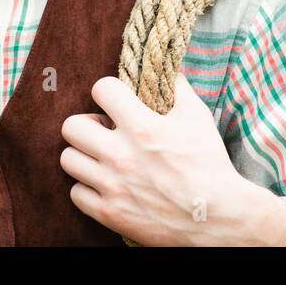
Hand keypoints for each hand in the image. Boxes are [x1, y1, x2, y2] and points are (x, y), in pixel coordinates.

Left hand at [60, 73, 285, 245]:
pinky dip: (87, 188)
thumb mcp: (198, 117)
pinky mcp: (110, 214)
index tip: (117, 101)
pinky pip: (75, 193)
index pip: (100, 89)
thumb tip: (167, 65)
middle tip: (104, 131)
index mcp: (142, 127)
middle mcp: (120, 155)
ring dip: (84, 155)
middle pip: (71, 126)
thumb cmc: (210, 164)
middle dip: (87, 124)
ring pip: (68, 159)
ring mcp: (112, 186)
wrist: (217, 219)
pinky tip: (105, 184)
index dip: (109, 91)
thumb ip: (178, 87)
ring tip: (102, 158)